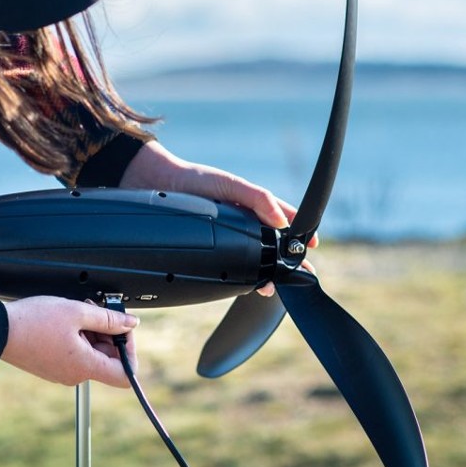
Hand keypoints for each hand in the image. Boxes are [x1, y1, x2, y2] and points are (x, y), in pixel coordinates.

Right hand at [2, 296, 138, 386]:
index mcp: (85, 366)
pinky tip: (67, 321)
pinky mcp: (52, 367)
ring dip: (91, 332)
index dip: (130, 350)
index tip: (122, 330)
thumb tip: (131, 323)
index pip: (126, 375)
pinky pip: (76, 354)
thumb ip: (109, 319)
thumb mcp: (77, 312)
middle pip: (108, 360)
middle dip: (108, 333)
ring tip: (77, 312)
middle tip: (95, 311)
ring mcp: (63, 372)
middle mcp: (75, 375)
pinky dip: (78, 337)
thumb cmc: (33, 322)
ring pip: (91, 354)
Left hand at [119, 142, 318, 294]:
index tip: (312, 246)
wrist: (153, 185)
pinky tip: (247, 287)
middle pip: (272, 245)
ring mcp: (226, 237)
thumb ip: (255, 197)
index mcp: (251, 204)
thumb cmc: (191, 179)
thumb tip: (280, 220)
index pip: (283, 220)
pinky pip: (231, 266)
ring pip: (253, 258)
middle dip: (287, 260)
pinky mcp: (210, 251)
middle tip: (300, 276)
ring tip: (273, 286)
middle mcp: (242, 222)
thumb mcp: (227, 184)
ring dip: (265, 273)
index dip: (299, 233)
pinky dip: (242, 278)